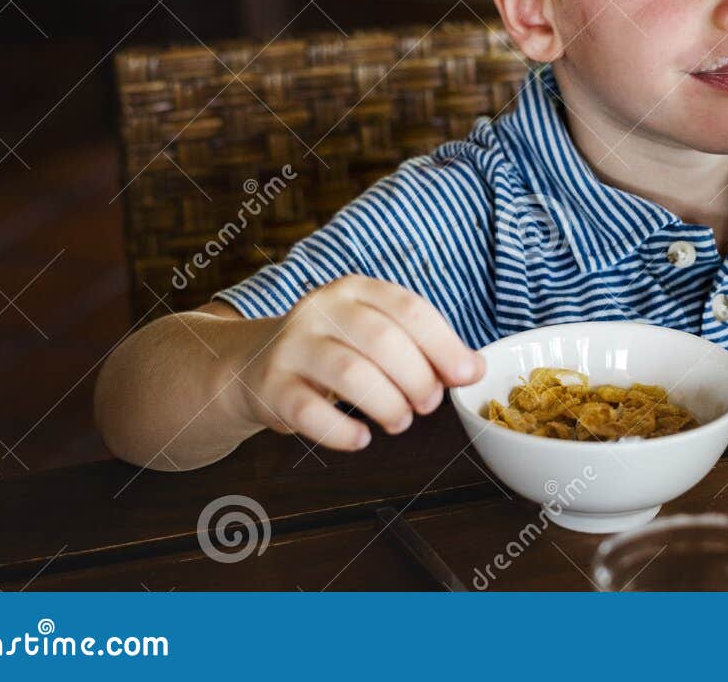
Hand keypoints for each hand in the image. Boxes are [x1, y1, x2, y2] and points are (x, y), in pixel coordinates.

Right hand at [231, 276, 483, 450]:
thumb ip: (424, 348)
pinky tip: (361, 438)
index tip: (467, 375)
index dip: (444, 344)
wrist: (253, 365)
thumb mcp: (375, 335)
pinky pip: (309, 411)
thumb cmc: (334, 351)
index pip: (409, 309)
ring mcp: (292, 345)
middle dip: (418, 379)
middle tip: (428, 405)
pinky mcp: (270, 385)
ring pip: (350, 373)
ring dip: (387, 405)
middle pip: (383, 340)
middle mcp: (321, 309)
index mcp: (356, 289)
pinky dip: (342, 431)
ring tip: (399, 421)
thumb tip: (474, 369)